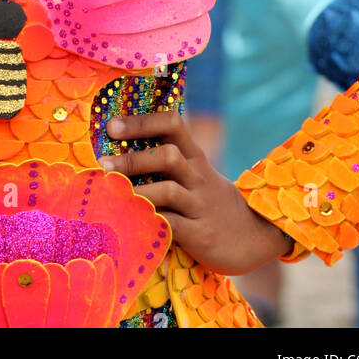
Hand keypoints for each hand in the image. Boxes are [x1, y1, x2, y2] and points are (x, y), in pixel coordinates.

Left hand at [98, 112, 288, 275]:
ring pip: (169, 190)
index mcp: (195, 157)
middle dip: (133, 159)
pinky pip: (172, 225)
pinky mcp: (201, 234)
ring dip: (138, 190)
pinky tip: (130, 221)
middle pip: (167, 155)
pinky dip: (150, 221)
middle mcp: (198, 177)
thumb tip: (119, 146)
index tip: (111, 126)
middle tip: (103, 163)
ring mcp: (200, 205)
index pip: (172, 124)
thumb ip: (169, 160)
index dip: (141, 122)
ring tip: (112, 193)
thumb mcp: (197, 174)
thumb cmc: (210, 201)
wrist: (255, 236)